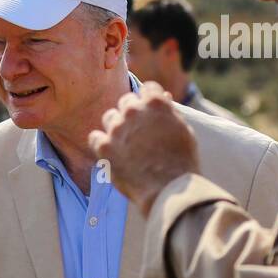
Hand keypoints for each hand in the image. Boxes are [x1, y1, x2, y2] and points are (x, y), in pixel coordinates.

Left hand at [88, 82, 199, 215]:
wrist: (168, 189)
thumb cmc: (181, 162)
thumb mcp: (182, 130)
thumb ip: (168, 112)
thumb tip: (163, 96)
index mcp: (156, 103)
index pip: (147, 88)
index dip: (148, 100)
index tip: (149, 112)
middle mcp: (134, 111)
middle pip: (126, 102)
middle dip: (132, 114)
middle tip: (138, 132)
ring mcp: (117, 128)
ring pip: (109, 118)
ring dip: (116, 127)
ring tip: (126, 145)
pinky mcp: (103, 146)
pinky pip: (95, 137)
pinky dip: (101, 144)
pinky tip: (111, 153)